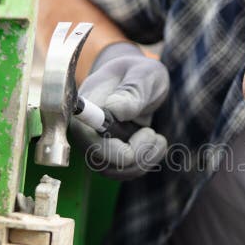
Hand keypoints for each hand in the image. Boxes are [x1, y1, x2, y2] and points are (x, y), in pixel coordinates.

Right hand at [73, 42, 169, 179]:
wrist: (140, 80)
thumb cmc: (139, 73)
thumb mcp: (142, 74)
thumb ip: (131, 90)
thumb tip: (114, 110)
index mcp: (86, 111)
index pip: (89, 141)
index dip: (112, 149)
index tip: (141, 137)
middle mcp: (86, 132)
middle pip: (103, 163)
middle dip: (136, 154)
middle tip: (152, 134)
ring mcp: (98, 145)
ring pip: (116, 171)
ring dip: (144, 160)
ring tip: (158, 138)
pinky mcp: (112, 154)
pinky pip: (126, 171)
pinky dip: (146, 162)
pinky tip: (157, 143)